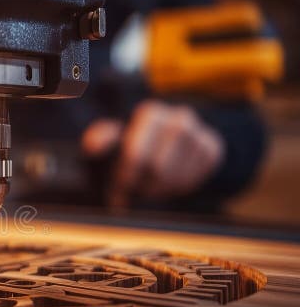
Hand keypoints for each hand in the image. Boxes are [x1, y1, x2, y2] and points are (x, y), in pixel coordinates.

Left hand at [82, 101, 224, 206]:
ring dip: (159, 189)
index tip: (119, 189)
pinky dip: (179, 188)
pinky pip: (196, 179)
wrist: (164, 146)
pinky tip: (168, 184)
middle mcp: (179, 118)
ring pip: (177, 177)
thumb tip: (94, 146)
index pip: (137, 153)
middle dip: (142, 185)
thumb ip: (100, 141)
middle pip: (158, 168)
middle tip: (133, 193)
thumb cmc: (129, 147)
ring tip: (148, 189)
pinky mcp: (213, 149)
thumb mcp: (109, 142)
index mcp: (150, 113)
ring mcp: (200, 133)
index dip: (126, 176)